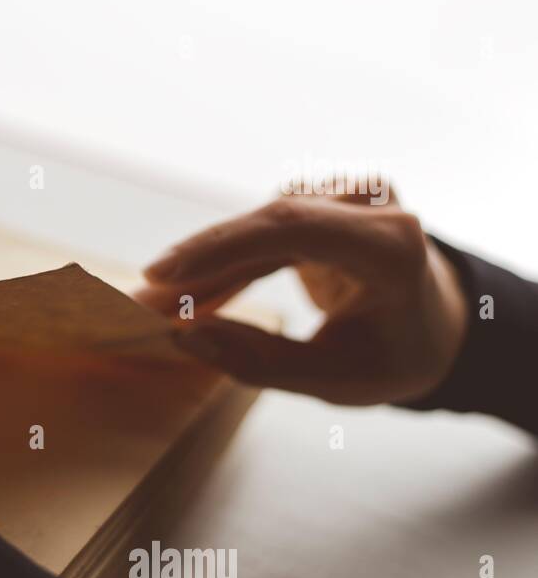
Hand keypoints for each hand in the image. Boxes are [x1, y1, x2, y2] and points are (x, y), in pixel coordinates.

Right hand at [135, 182, 468, 404]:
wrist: (437, 326)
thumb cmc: (395, 354)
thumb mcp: (334, 378)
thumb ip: (259, 361)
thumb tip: (186, 338)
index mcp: (391, 248)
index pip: (292, 229)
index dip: (218, 245)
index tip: (160, 274)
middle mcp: (372, 208)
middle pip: (265, 226)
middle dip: (197, 266)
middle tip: (140, 302)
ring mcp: (349, 198)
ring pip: (255, 229)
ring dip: (205, 270)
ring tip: (157, 308)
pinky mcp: (324, 202)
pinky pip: (260, 234)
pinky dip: (225, 266)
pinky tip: (190, 297)